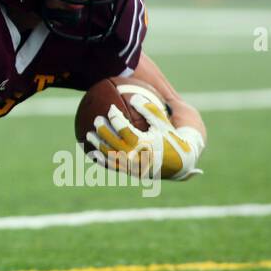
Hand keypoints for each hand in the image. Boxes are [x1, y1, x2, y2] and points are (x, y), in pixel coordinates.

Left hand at [87, 103, 204, 180]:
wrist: (181, 163)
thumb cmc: (172, 138)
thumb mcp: (164, 123)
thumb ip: (149, 109)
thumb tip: (134, 96)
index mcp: (144, 143)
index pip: (124, 128)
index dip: (115, 116)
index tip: (110, 108)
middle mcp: (136, 156)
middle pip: (113, 141)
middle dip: (102, 129)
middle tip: (96, 119)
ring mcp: (132, 166)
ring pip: (110, 155)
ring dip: (97, 145)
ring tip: (88, 134)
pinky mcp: (131, 173)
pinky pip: (113, 167)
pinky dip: (102, 160)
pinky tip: (93, 153)